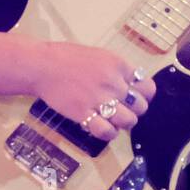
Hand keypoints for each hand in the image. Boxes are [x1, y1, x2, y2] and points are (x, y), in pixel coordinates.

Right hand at [30, 41, 155, 141]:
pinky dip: (108, 134)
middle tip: (123, 111)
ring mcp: (99, 99)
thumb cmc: (67, 58)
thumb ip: (118, 70)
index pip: (147, 87)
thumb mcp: (100, 56)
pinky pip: (106, 131)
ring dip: (123, 124)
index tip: (137, 99)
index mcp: (119, 65)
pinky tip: (104, 129)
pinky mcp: (84, 114)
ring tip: (114, 121)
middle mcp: (113, 82)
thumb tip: (132, 85)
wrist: (42, 66)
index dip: (144, 96)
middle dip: (134, 111)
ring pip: (128, 121)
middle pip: (140, 106)